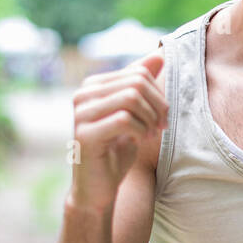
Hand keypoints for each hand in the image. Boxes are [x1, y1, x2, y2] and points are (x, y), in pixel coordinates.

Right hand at [69, 49, 166, 210]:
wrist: (98, 188)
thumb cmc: (116, 151)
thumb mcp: (134, 114)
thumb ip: (141, 85)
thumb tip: (158, 54)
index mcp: (93, 86)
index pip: (137, 73)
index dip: (158, 94)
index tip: (162, 117)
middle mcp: (82, 95)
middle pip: (136, 83)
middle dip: (158, 105)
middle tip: (161, 127)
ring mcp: (81, 114)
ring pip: (131, 98)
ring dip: (150, 118)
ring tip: (152, 134)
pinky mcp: (85, 134)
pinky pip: (125, 120)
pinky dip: (141, 131)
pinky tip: (140, 141)